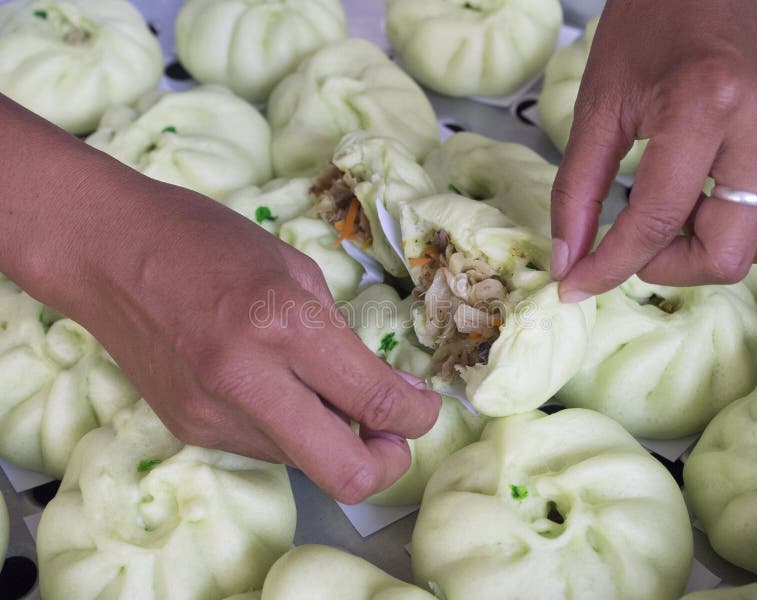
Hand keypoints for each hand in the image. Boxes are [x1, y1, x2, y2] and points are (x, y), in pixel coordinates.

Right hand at [0, 96, 440, 503]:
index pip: (375, 402)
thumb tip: (391, 391)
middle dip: (386, 462)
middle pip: (346, 474)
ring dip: (331, 435)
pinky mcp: (189, 429)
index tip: (423, 407)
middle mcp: (248, 382)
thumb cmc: (208, 241)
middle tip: (391, 431)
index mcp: (284, 325)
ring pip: (306, 460)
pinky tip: (272, 384)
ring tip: (317, 385)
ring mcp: (213, 415)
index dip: (418, 416)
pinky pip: (265, 447)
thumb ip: (344, 337)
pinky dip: (288, 426)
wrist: (108, 251)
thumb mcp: (296, 269)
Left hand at [550, 0, 756, 299]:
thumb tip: (567, 259)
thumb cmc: (646, 26)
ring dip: (715, 250)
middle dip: (671, 268)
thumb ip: (576, 191)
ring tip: (675, 215)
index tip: (577, 285)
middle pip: (730, 253)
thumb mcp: (597, 108)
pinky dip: (746, 228)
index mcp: (706, 105)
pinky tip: (708, 200)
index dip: (610, 266)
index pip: (658, 221)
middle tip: (634, 245)